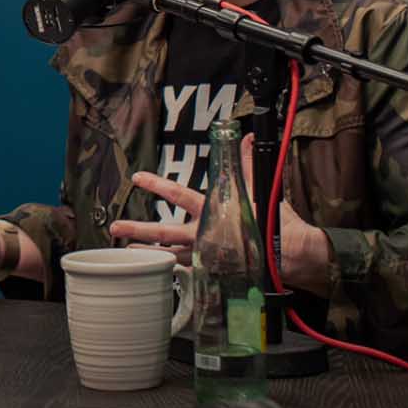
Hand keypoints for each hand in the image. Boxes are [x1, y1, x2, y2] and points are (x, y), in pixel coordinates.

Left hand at [107, 134, 330, 292]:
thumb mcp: (259, 190)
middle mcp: (204, 234)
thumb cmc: (275, 222)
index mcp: (212, 212)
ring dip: (147, 252)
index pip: (179, 196)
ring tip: (126, 250)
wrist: (292, 256)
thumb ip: (246, 165)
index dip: (157, 185)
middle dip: (137, 230)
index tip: (138, 178)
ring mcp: (206, 254)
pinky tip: (155, 266)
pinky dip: (168, 267)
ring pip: (169, 254)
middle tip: (115, 227)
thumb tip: (245, 138)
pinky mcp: (212, 269)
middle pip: (164, 232)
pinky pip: (185, 268)